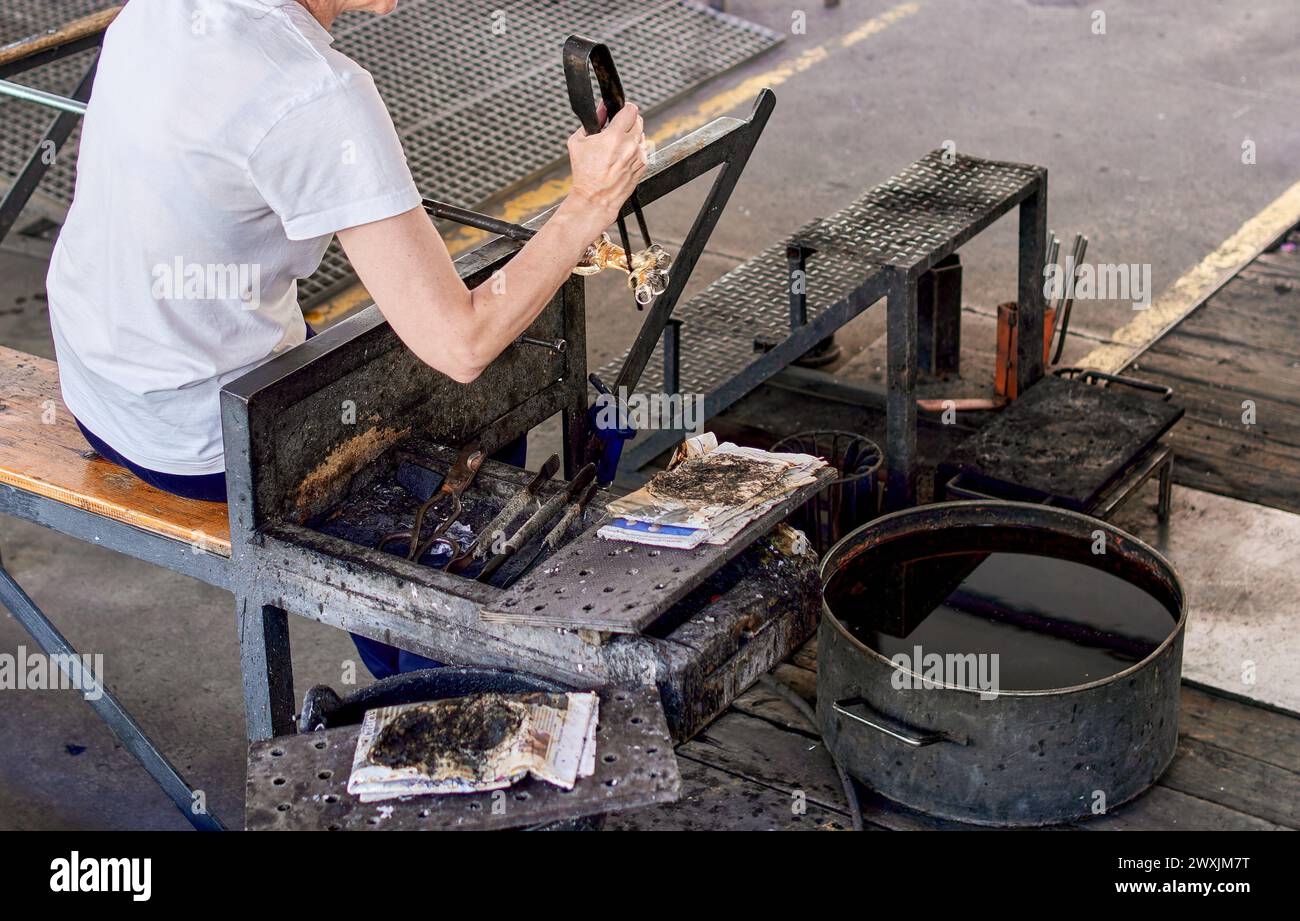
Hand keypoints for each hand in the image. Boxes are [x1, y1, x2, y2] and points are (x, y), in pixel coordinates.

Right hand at [566, 102, 646, 226]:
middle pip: (638, 120)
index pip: (631, 109)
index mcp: (614, 137)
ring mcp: (639, 156)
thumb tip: (601, 108)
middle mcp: (630, 145)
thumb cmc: (584, 173)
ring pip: (642, 135)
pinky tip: (622, 158)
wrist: (595, 198)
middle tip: (617, 129)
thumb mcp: (578, 142)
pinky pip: (643, 150)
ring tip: (617, 147)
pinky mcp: (643, 166)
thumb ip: (592, 120)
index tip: (620, 112)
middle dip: (628, 121)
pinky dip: (635, 150)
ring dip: (632, 136)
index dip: (624, 108)